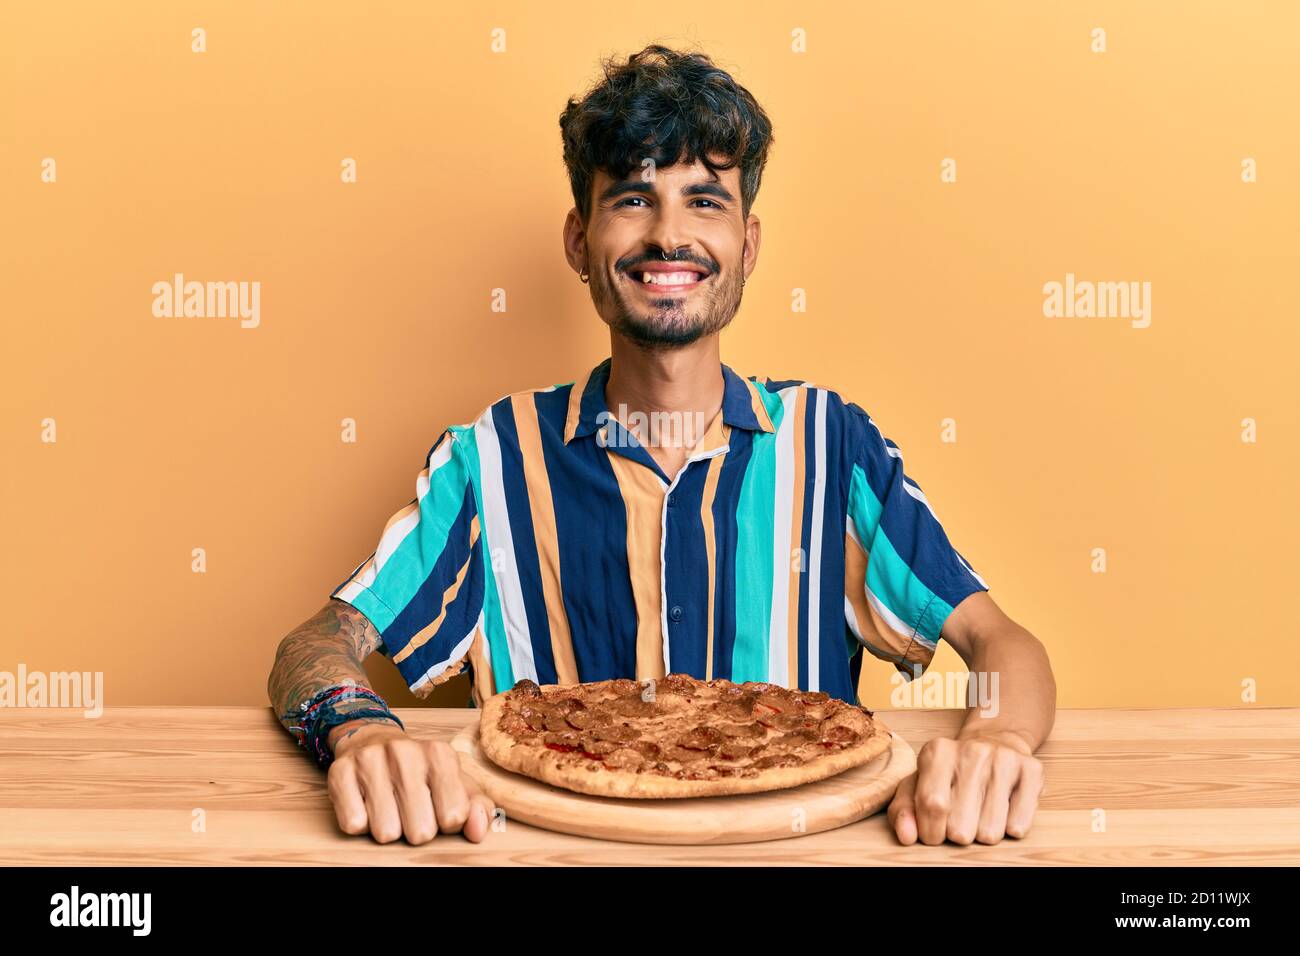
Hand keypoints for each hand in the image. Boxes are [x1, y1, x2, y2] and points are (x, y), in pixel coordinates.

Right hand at [326, 721, 495, 844]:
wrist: (371, 739)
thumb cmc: (419, 770)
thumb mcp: (454, 781)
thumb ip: (476, 807)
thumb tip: (478, 832)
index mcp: (440, 753)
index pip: (454, 817)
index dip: (446, 823)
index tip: (438, 807)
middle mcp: (405, 752)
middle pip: (420, 832)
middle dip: (416, 829)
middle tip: (410, 809)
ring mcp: (370, 760)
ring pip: (386, 833)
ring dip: (388, 829)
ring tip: (389, 806)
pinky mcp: (340, 772)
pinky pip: (354, 825)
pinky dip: (361, 823)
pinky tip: (366, 803)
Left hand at [887, 732, 1044, 844]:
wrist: (994, 742)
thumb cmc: (951, 772)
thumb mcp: (919, 784)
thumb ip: (903, 810)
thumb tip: (907, 836)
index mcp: (937, 751)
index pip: (930, 805)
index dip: (931, 832)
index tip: (935, 832)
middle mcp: (971, 751)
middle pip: (960, 826)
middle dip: (958, 835)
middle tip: (961, 820)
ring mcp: (1004, 759)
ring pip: (990, 831)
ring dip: (984, 833)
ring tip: (981, 813)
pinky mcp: (1032, 771)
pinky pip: (1019, 824)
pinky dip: (1010, 828)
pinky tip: (1004, 811)